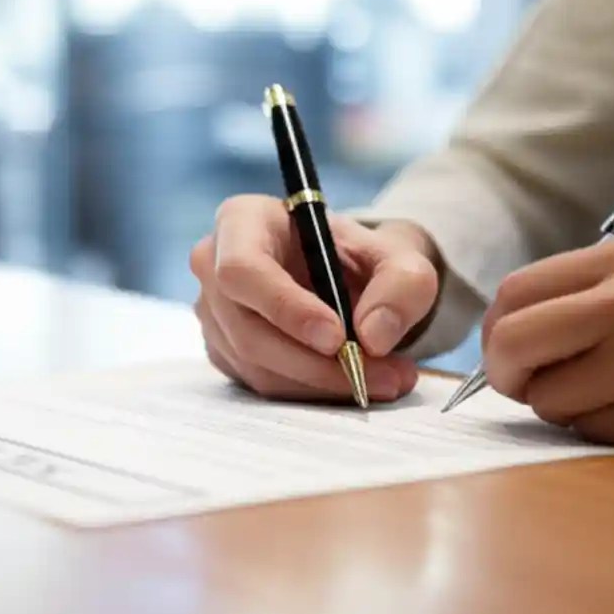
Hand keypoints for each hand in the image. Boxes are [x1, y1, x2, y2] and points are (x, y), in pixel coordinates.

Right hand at [190, 195, 441, 402]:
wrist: (347, 280)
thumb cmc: (360, 258)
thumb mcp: (400, 256)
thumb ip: (401, 285)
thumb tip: (374, 336)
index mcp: (241, 221)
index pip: (243, 269)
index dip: (285, 308)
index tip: (336, 338)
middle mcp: (213, 265)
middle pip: (249, 330)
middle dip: (316, 363)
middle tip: (380, 375)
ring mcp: (213, 313)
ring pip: (257, 366)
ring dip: (323, 383)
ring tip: (386, 379)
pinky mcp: (224, 352)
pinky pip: (260, 385)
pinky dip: (311, 392)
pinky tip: (354, 381)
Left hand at [482, 233, 613, 451]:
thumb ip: (585, 289)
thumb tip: (505, 331)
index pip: (515, 292)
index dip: (495, 329)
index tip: (504, 348)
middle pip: (512, 342)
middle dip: (503, 371)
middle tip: (522, 382)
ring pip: (545, 397)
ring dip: (558, 405)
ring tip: (604, 392)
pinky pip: (589, 430)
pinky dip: (597, 427)